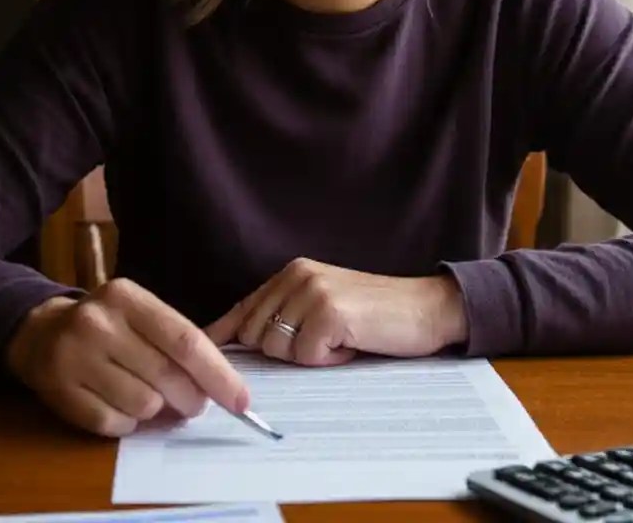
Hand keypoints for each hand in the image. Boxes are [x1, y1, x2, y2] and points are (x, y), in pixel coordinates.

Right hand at [6, 279, 248, 436]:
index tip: (242, 402)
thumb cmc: (108, 326)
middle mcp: (98, 322)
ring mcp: (75, 357)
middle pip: (167, 376)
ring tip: (148, 397)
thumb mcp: (140, 315)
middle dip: (192, 399)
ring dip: (156, 410)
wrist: (39, 331)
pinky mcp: (60, 391)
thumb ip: (177, 344)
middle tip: (194, 404)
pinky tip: (120, 405)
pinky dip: (127, 423)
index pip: (185, 340)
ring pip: (143, 405)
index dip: (218, 375)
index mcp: (127, 297)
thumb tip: (222, 390)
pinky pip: (114, 424)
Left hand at [205, 258, 467, 366]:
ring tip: (340, 339)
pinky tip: (352, 343)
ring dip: (309, 356)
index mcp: (292, 273)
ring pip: (278, 349)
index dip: (224, 334)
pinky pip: (307, 357)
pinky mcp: (329, 313)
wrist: (428, 308)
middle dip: (282, 351)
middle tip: (322, 342)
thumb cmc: (377, 315)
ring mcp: (313, 293)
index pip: (243, 308)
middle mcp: (297, 276)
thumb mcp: (323, 305)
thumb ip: (285, 316)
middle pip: (255, 335)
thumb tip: (239, 343)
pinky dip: (329, 359)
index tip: (204, 350)